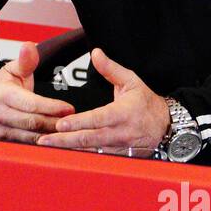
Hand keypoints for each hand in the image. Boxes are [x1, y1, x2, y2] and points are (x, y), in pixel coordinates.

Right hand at [0, 42, 75, 142]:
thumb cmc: (3, 87)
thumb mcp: (13, 69)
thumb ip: (25, 60)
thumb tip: (29, 47)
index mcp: (2, 95)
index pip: (30, 104)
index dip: (51, 107)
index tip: (69, 109)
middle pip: (32, 123)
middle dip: (54, 123)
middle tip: (74, 122)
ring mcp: (1, 130)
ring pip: (31, 137)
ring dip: (52, 137)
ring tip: (70, 134)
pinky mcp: (6, 142)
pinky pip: (28, 145)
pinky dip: (45, 145)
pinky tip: (59, 143)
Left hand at [36, 47, 169, 154]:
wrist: (166, 126)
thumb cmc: (147, 103)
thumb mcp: (131, 81)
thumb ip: (111, 69)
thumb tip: (96, 53)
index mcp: (122, 113)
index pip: (97, 119)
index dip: (78, 123)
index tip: (60, 124)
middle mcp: (120, 132)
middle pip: (89, 139)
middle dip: (64, 140)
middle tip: (44, 140)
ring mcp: (119, 147)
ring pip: (91, 151)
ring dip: (69, 150)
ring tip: (49, 149)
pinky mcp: (119, 155)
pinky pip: (98, 157)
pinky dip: (81, 158)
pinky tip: (65, 156)